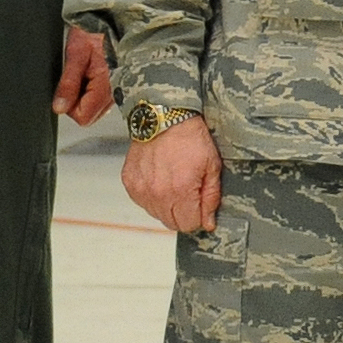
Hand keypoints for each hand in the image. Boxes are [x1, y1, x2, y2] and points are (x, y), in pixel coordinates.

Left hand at [53, 21, 113, 125]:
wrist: (116, 13)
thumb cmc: (97, 28)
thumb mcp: (76, 53)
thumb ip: (68, 84)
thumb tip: (59, 107)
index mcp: (105, 87)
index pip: (82, 117)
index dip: (69, 105)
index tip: (66, 87)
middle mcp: (116, 92)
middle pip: (90, 114)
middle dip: (78, 100)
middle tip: (78, 75)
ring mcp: (121, 87)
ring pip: (96, 106)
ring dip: (87, 92)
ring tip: (87, 69)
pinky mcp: (122, 80)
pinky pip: (104, 96)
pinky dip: (95, 86)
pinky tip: (95, 68)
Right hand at [124, 114, 220, 235]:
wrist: (164, 117)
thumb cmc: (190, 137)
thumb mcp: (212, 166)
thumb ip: (211, 197)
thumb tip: (208, 222)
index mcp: (181, 190)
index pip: (188, 225)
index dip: (198, 217)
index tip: (200, 204)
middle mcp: (158, 193)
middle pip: (171, 223)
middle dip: (183, 213)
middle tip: (188, 191)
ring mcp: (141, 189)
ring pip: (156, 213)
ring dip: (166, 204)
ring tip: (173, 181)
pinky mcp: (130, 182)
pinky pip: (142, 201)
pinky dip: (152, 195)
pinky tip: (160, 177)